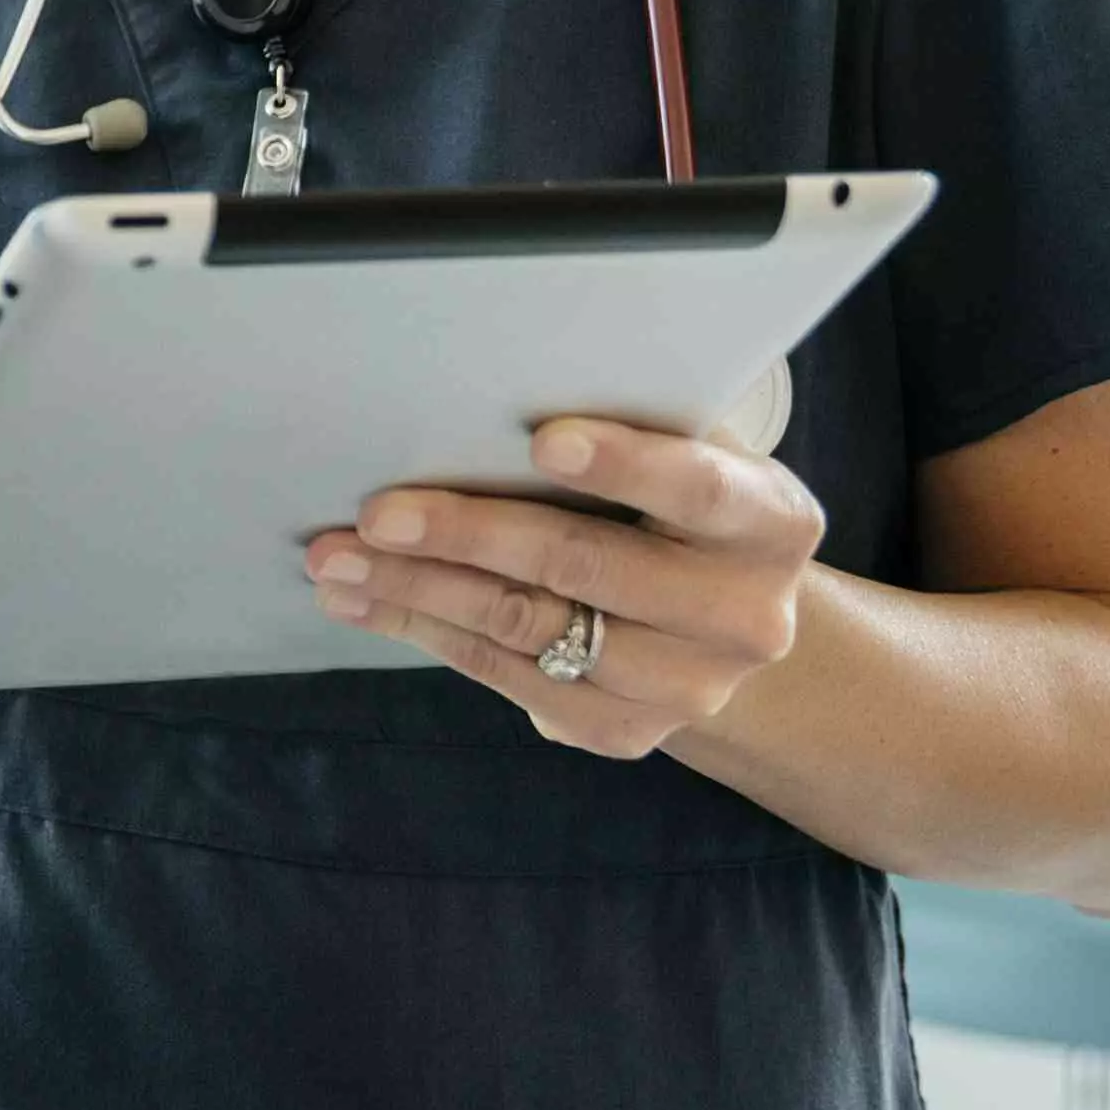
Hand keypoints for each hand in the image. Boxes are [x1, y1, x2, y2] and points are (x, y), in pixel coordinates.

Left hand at [305, 412, 818, 760]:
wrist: (719, 623)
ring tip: (337, 559)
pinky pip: (506, 676)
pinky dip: (427, 631)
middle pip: (588, 567)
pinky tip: (366, 599)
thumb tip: (488, 377)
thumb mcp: (686, 453)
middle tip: (377, 511)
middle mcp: (745, 615)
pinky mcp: (624, 732)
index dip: (623, 465)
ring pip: (529, 629)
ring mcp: (688, 687)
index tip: (541, 439)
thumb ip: (628, 422)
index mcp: (772, 521)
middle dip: (470, 533)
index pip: (698, 487)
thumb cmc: (677, 506)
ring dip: (419, 590)